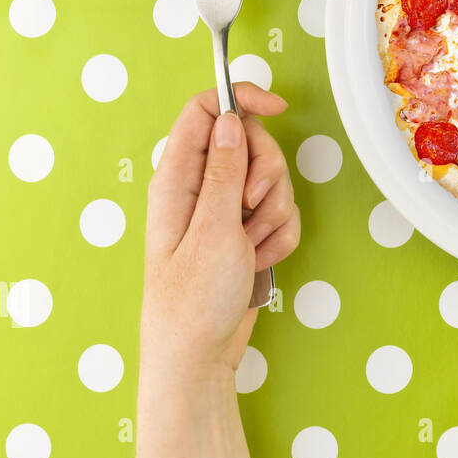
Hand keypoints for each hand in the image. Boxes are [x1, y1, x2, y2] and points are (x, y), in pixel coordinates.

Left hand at [137, 83, 299, 457]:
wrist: (198, 357)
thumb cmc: (191, 301)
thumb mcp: (212, 229)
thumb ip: (223, 169)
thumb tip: (229, 118)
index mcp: (177, 177)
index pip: (207, 109)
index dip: (242, 99)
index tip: (279, 108)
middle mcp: (200, 188)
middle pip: (251, 143)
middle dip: (267, 175)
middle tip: (252, 208)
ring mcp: (224, 211)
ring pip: (272, 181)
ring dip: (274, 214)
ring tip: (251, 249)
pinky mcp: (245, 233)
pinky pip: (280, 215)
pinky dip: (277, 238)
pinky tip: (258, 263)